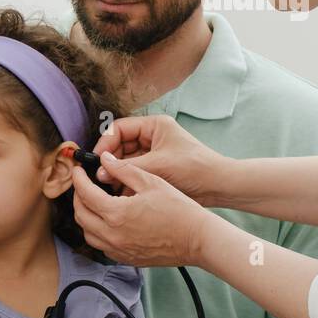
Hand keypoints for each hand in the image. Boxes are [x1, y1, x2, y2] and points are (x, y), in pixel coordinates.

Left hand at [71, 151, 215, 267]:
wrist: (198, 239)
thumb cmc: (179, 210)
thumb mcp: (151, 182)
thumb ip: (124, 170)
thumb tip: (105, 159)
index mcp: (116, 213)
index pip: (84, 193)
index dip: (78, 179)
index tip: (78, 172)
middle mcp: (112, 235)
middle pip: (80, 214)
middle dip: (78, 197)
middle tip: (84, 185)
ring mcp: (117, 250)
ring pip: (87, 233)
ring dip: (85, 216)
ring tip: (93, 202)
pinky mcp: (125, 258)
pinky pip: (101, 245)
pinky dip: (97, 232)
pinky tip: (106, 222)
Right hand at [91, 114, 226, 203]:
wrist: (220, 187)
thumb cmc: (195, 168)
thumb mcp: (158, 165)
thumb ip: (127, 168)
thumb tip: (100, 172)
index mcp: (154, 126)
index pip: (119, 128)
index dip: (105, 143)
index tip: (97, 160)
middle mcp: (152, 137)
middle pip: (119, 145)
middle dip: (110, 161)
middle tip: (102, 177)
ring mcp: (153, 153)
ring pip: (125, 160)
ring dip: (117, 172)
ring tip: (110, 186)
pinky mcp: (156, 169)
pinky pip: (134, 172)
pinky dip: (126, 181)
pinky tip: (122, 192)